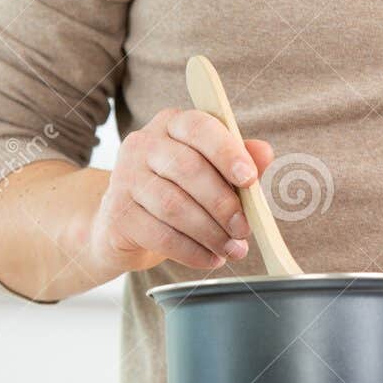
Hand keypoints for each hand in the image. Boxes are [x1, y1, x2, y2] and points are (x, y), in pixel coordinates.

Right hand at [88, 109, 273, 276]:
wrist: (126, 224)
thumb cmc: (180, 191)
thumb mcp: (212, 172)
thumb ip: (240, 160)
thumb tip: (265, 153)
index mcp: (172, 124)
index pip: (199, 127)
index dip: (226, 152)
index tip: (249, 179)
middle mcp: (143, 143)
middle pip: (188, 169)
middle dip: (223, 204)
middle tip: (244, 230)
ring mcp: (124, 177)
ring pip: (174, 205)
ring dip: (210, 232)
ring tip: (232, 249)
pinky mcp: (117, 213)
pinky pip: (160, 234)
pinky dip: (191, 251)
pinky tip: (210, 258)